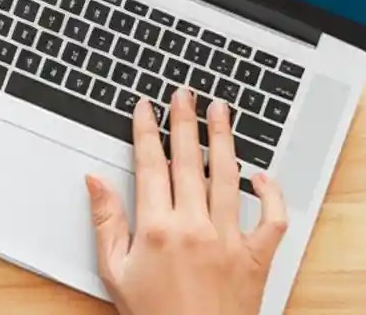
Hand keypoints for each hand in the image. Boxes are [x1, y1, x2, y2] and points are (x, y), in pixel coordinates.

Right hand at [86, 90, 288, 314]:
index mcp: (157, 229)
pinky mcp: (257, 257)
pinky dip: (270, 193)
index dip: (147, 130)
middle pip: (189, 160)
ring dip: (224, 139)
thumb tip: (94, 180)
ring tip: (221, 110)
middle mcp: (195, 227)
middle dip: (185, 121)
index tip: (146, 107)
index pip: (150, 164)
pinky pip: (271, 218)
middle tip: (185, 93)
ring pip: (228, 177)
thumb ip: (105, 221)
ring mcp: (229, 240)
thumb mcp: (114, 272)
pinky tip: (261, 175)